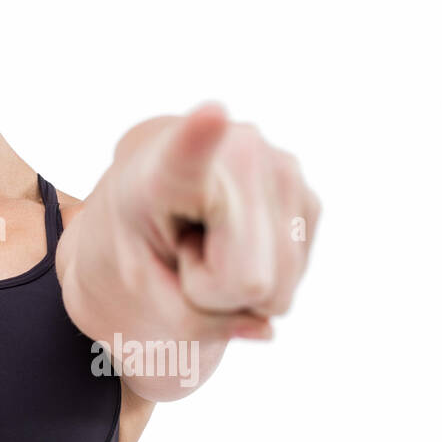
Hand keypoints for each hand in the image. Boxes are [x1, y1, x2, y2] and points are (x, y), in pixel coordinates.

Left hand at [57, 103, 320, 348]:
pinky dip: (262, 274)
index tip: (211, 113)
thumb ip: (188, 320)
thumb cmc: (132, 245)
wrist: (149, 202)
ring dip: (240, 285)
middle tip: (185, 252)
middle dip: (216, 291)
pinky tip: (235, 240)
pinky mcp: (309, 195)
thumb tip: (266, 328)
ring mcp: (283, 169)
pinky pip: (293, 277)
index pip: (188, 156)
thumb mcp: (135, 291)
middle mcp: (236, 154)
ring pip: (280, 288)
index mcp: (165, 170)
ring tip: (207, 242)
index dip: (201, 138)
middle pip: (250, 283)